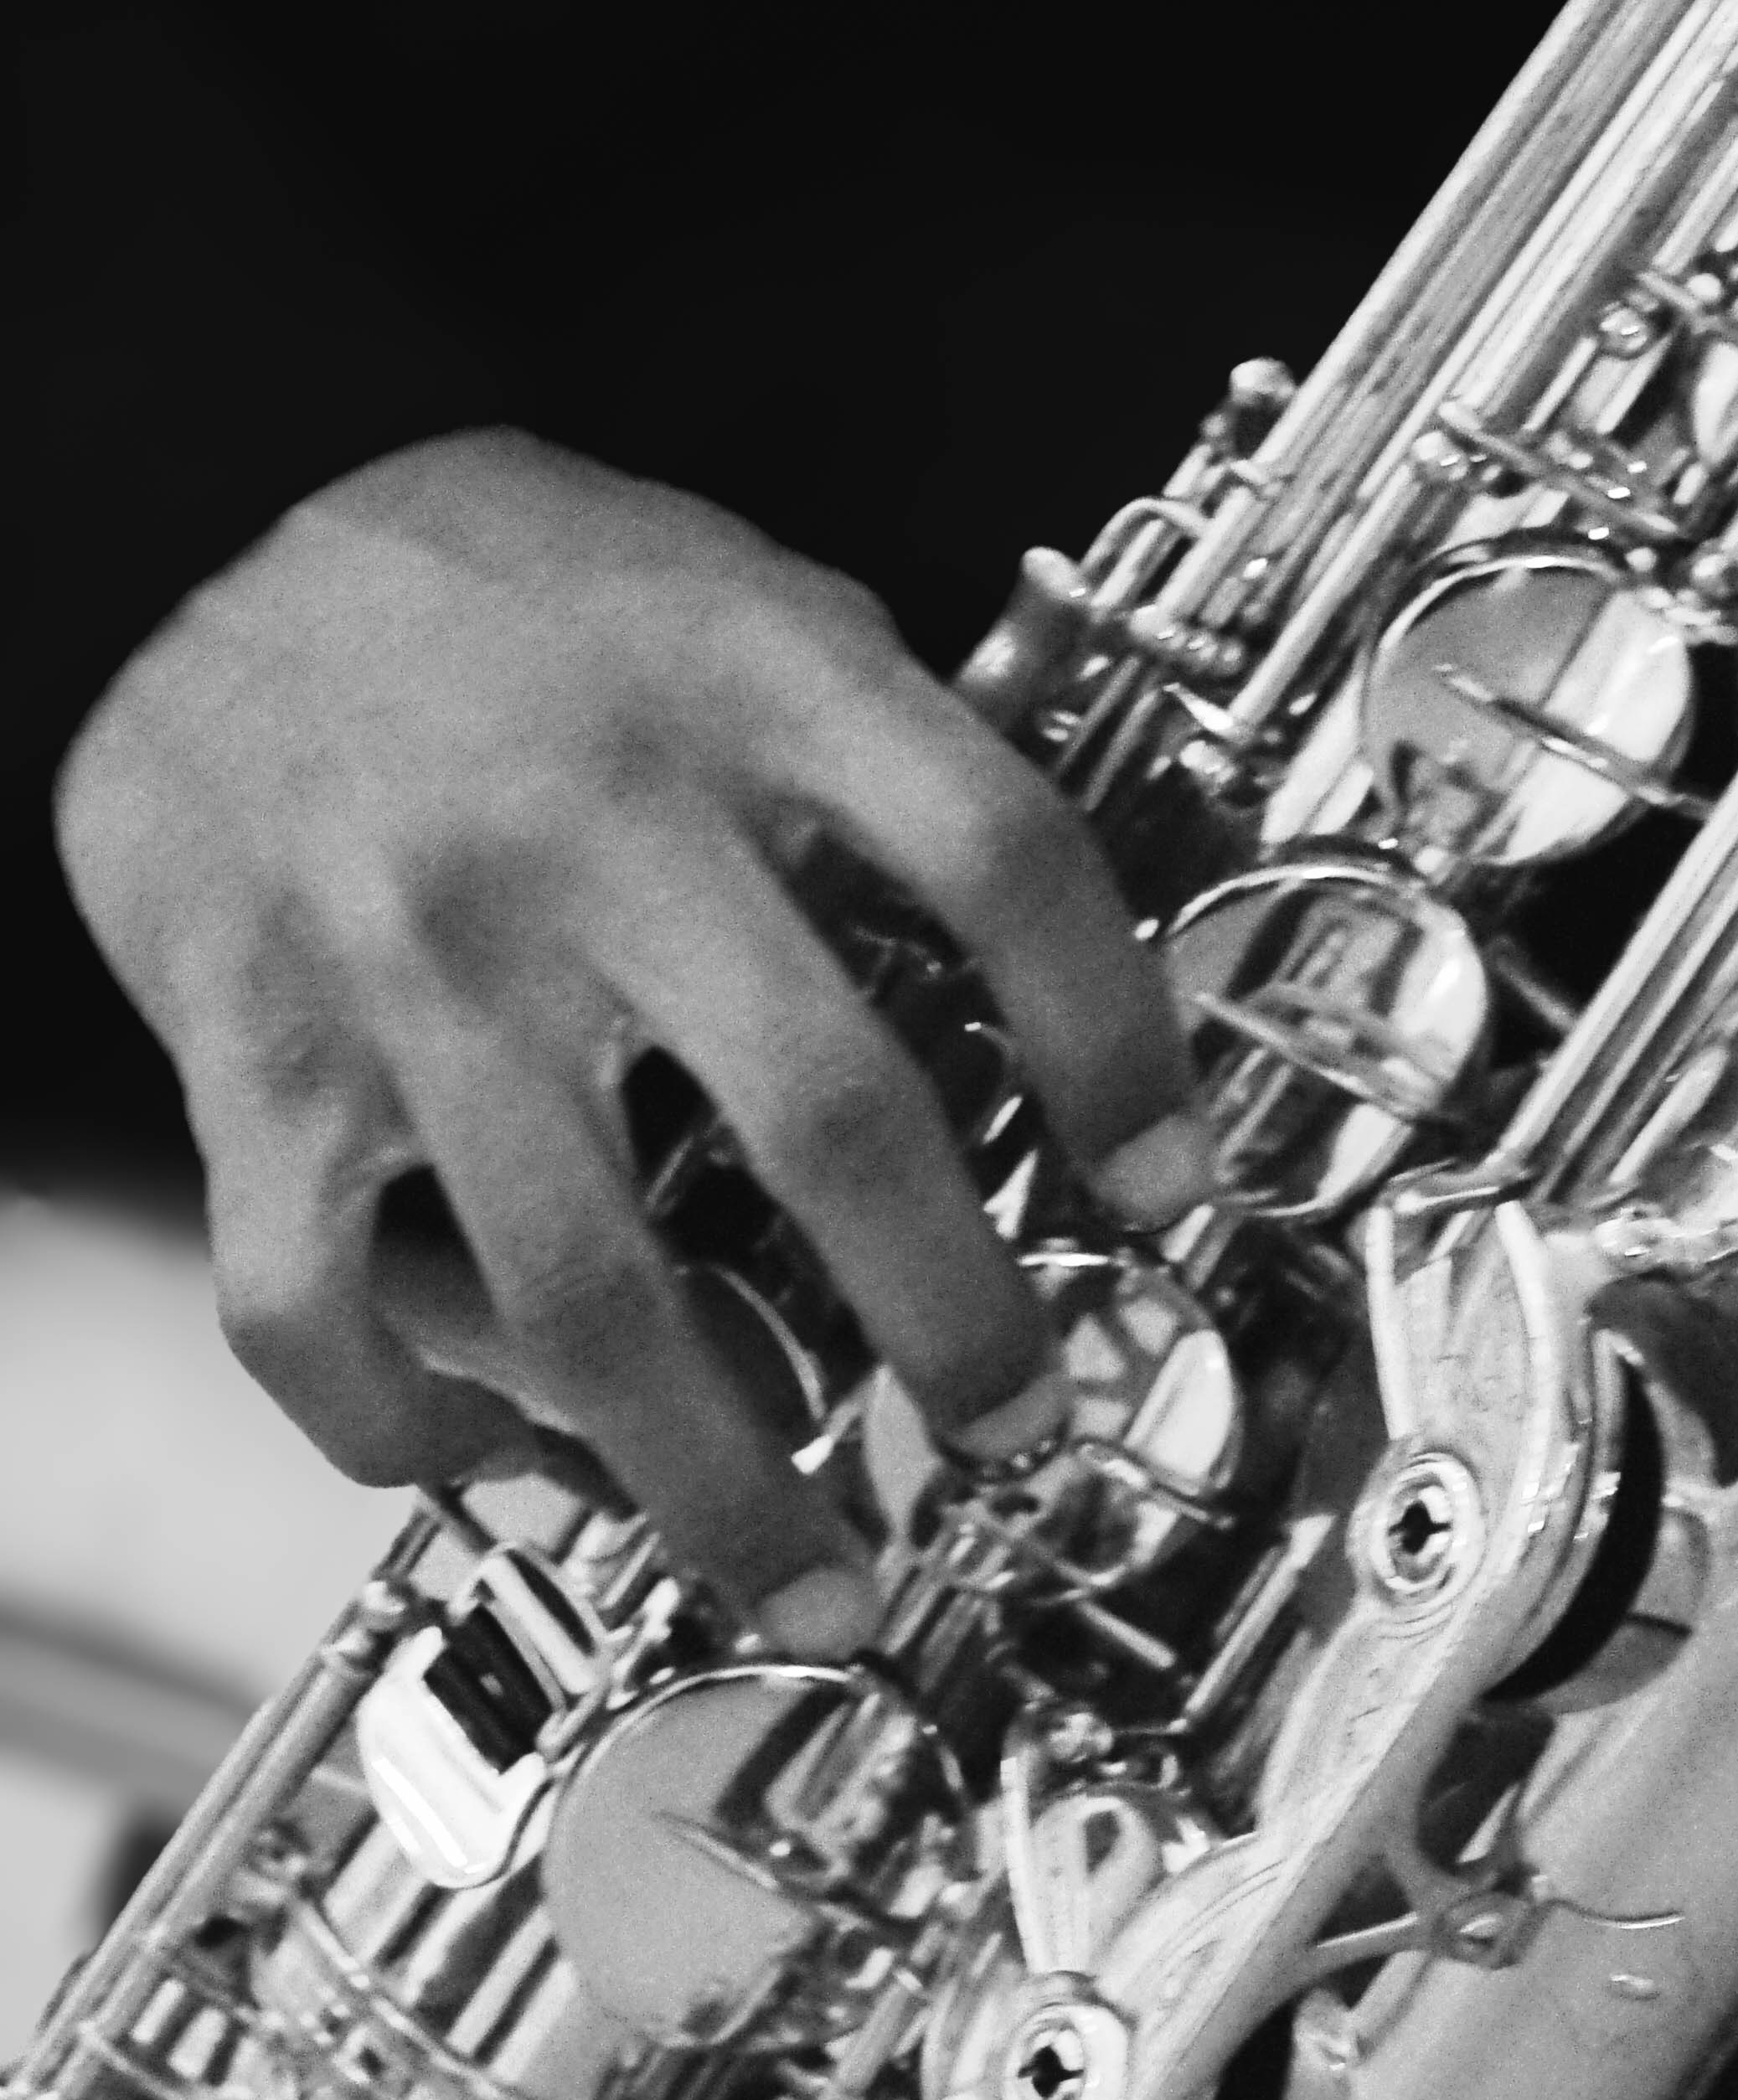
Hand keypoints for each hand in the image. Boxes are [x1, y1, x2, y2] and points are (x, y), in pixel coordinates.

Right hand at [56, 435, 1205, 1643]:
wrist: (201, 523)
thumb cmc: (515, 586)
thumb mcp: (752, 597)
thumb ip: (897, 756)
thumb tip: (1070, 970)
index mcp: (753, 687)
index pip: (1003, 864)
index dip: (1122, 1041)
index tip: (1173, 1187)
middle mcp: (590, 827)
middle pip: (829, 1112)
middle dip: (954, 1316)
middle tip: (1014, 1420)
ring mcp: (413, 959)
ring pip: (587, 1284)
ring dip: (723, 1473)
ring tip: (814, 1577)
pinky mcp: (253, 1060)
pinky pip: (323, 1308)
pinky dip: (417, 1430)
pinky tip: (513, 1468)